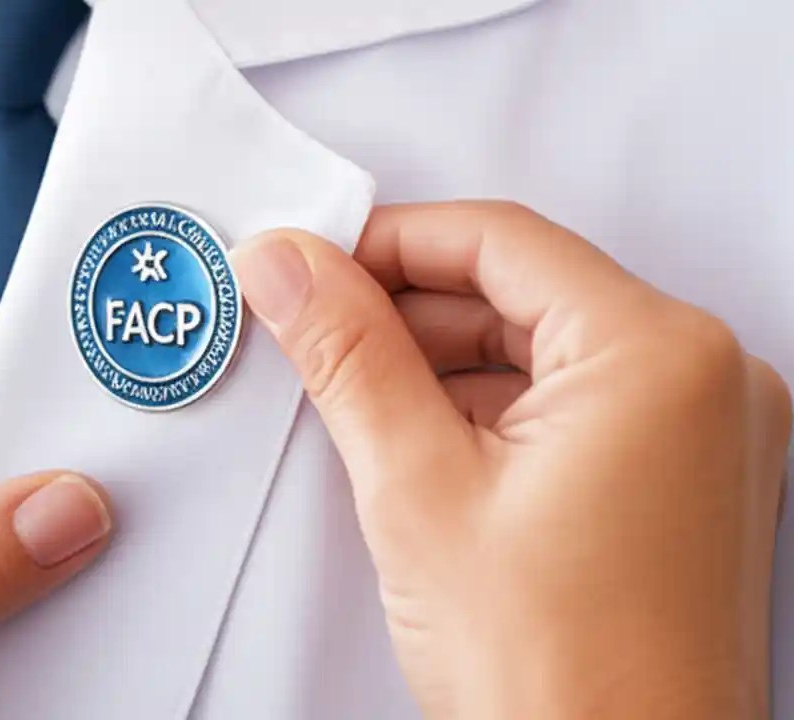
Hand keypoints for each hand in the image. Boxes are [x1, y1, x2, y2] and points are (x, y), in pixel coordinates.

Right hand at [232, 202, 789, 718]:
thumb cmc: (565, 681)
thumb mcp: (418, 491)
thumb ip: (347, 358)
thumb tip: (292, 268)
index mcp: (659, 356)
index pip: (498, 241)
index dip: (387, 242)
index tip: (315, 261)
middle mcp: (705, 382)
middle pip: (522, 290)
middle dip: (406, 310)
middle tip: (315, 327)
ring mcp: (702, 435)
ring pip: (543, 350)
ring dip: (441, 364)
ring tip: (354, 395)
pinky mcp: (680, 482)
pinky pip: (572, 406)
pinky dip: (489, 412)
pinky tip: (420, 443)